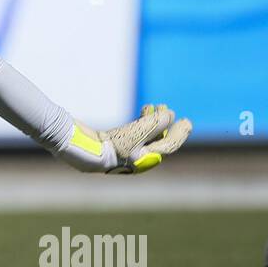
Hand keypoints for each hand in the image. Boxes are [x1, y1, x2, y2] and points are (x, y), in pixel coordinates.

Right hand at [57, 104, 192, 173]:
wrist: (80, 147)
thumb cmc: (111, 145)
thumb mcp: (137, 133)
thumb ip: (156, 124)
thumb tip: (170, 116)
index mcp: (145, 160)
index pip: (168, 145)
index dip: (180, 133)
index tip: (186, 121)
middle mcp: (137, 158)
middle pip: (158, 139)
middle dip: (165, 123)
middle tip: (168, 108)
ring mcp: (126, 151)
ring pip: (147, 134)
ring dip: (153, 120)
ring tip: (155, 106)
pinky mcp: (115, 143)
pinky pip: (136, 132)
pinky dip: (142, 121)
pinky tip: (143, 110)